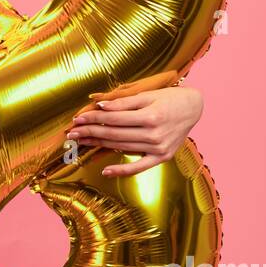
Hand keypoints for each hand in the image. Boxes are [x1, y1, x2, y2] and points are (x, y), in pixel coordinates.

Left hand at [66, 85, 203, 177]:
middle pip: (114, 134)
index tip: (78, 119)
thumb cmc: (169, 98)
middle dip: (91, 132)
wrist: (193, 108)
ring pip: (122, 147)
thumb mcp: (148, 95)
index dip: (93, 118)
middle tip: (72, 133)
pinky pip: (139, 167)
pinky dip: (122, 170)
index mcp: (150, 116)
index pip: (113, 118)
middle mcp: (154, 134)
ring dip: (99, 145)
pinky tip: (106, 171)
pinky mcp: (162, 157)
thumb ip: (124, 103)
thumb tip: (100, 106)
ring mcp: (158, 148)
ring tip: (82, 143)